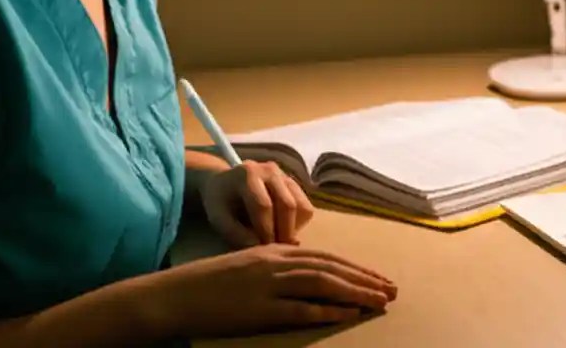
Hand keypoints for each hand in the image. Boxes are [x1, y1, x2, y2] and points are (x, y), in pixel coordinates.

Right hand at [145, 243, 397, 337]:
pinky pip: (301, 309)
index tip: (377, 276)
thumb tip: (305, 277)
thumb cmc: (207, 284)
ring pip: (322, 284)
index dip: (354, 266)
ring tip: (380, 301)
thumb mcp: (245, 266)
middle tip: (391, 289)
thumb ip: (274, 267)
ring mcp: (267, 285)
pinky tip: (348, 314)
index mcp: (273, 251)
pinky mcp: (259, 309)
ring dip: (355, 292)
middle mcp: (275, 262)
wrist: (174, 295)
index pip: (324, 255)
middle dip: (364, 278)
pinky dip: (328, 310)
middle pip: (330, 267)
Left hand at [199, 160, 314, 246]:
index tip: (263, 249)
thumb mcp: (218, 217)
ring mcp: (285, 176)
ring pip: (301, 206)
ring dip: (293, 229)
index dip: (265, 229)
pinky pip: (306, 208)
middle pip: (287, 204)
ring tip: (278, 242)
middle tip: (276, 252)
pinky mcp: (295, 184)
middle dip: (283, 232)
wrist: (227, 182)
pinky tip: (282, 230)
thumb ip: (234, 232)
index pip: (263, 205)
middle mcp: (270, 170)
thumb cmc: (220, 201)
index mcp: (248, 174)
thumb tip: (258, 247)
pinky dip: (299, 224)